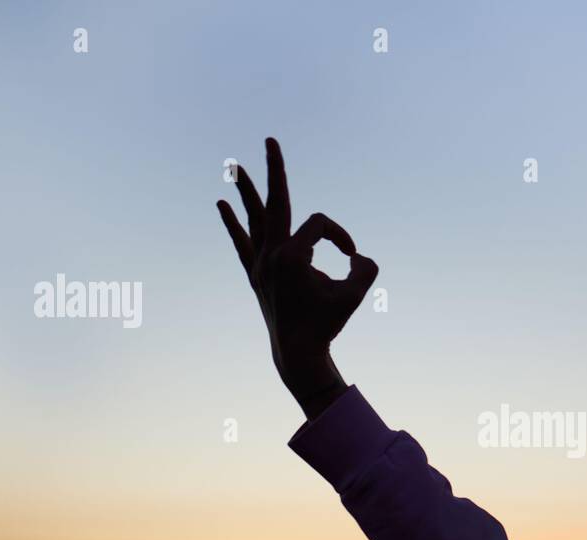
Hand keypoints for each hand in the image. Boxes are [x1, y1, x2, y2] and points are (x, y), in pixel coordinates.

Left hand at [216, 137, 378, 419]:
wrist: (297, 352)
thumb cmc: (327, 325)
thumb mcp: (355, 295)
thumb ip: (365, 269)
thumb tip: (358, 256)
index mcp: (292, 256)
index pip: (321, 226)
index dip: (340, 236)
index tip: (351, 255)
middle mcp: (271, 254)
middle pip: (275, 201)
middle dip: (274, 169)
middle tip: (269, 140)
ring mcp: (260, 263)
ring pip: (254, 218)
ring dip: (246, 191)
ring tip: (233, 166)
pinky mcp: (256, 274)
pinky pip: (242, 242)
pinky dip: (233, 224)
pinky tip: (222, 206)